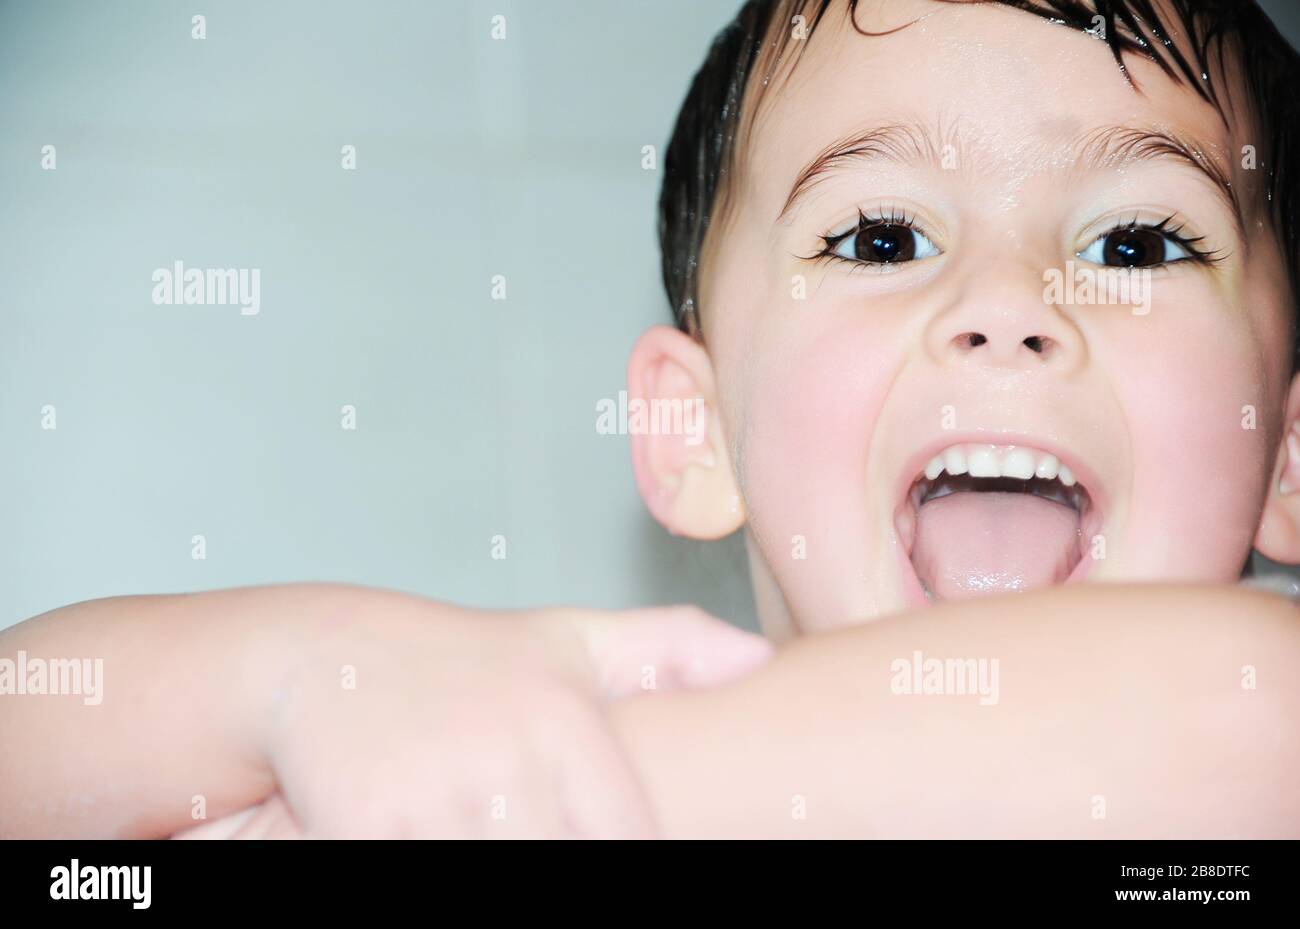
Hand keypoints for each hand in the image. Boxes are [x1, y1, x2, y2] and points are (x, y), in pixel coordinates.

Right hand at [176, 596, 770, 838]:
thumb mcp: (568, 642)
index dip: (617, 848)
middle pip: (556, 858)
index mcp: (567, 721)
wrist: (320, 656)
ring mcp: (435, 793)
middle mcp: (508, 755)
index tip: (591, 833)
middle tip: (517, 822)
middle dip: (536, 847)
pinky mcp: (365, 821)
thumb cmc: (464, 659)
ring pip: (492, 867)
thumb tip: (762, 658)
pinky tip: (426, 828)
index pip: (630, 838)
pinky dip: (421, 857)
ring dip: (482, 850)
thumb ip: (668, 649)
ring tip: (477, 818)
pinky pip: (412, 871)